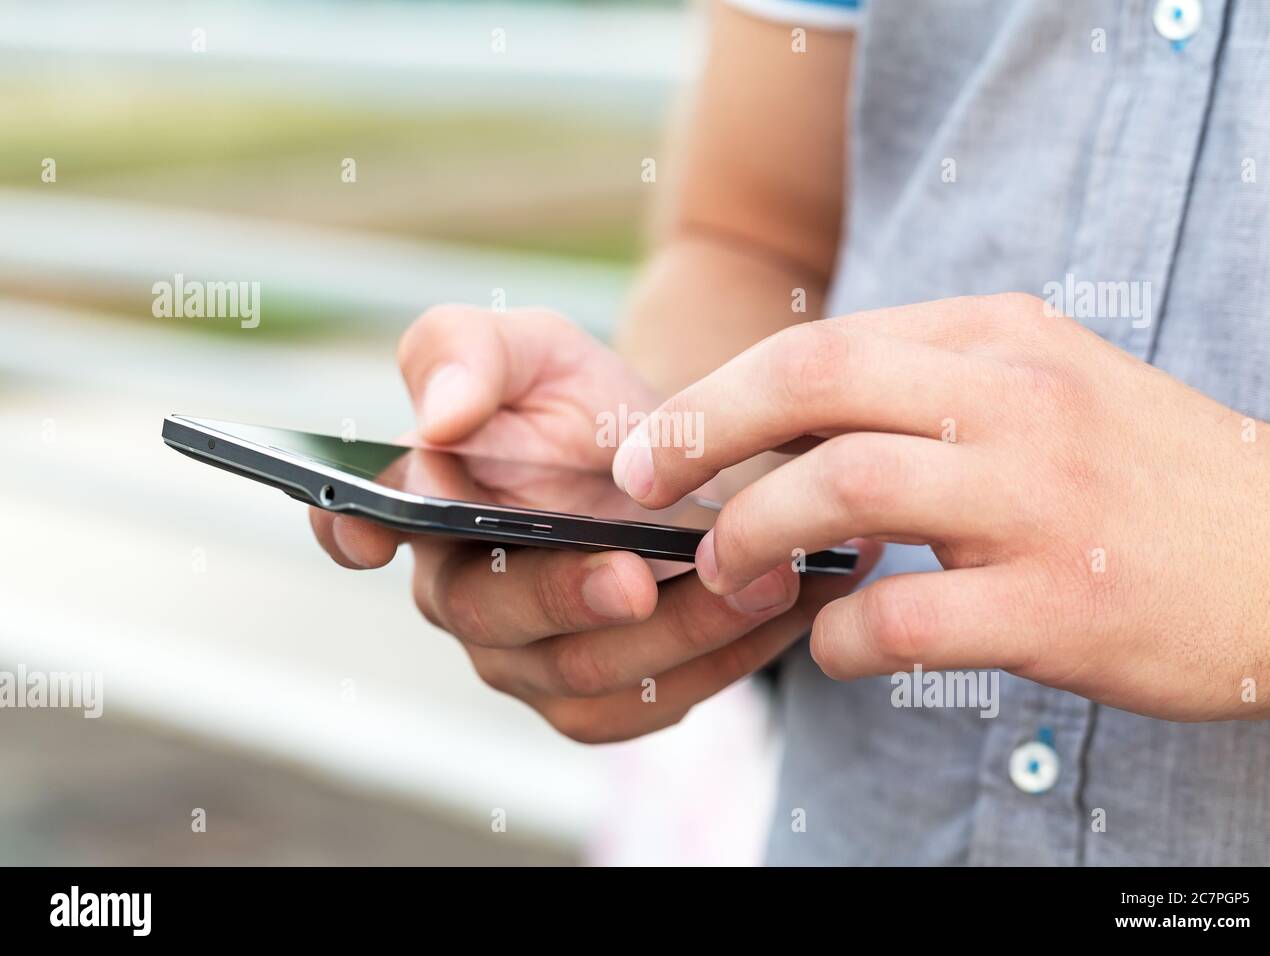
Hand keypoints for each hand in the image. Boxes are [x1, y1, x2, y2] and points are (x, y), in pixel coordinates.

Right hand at [310, 305, 877, 741]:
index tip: (372, 526)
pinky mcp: (597, 700)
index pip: (351, 524)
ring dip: (678, 631)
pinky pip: (652, 704)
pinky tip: (785, 608)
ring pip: (586, 675)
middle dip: (568, 595)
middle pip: (493, 616)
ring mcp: (526, 661)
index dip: (352, 529)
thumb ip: (467, 354)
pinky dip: (727, 660)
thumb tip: (440, 417)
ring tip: (762, 579)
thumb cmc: (578, 406)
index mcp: (422, 507)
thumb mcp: (532, 349)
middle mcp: (461, 596)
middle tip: (639, 570)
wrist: (666, 467)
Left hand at [612, 293, 1269, 720]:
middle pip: (814, 382)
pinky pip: (904, 617)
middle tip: (640, 485)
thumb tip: (792, 419)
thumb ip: (929, 385)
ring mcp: (1040, 499)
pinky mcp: (1061, 603)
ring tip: (728, 574)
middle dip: (700, 431)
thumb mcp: (1047, 384)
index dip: (717, 393)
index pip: (822, 343)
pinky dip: (841, 638)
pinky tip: (836, 648)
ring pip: (843, 487)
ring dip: (756, 534)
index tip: (657, 441)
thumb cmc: (1145, 476)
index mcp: (1001, 338)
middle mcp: (1016, 399)